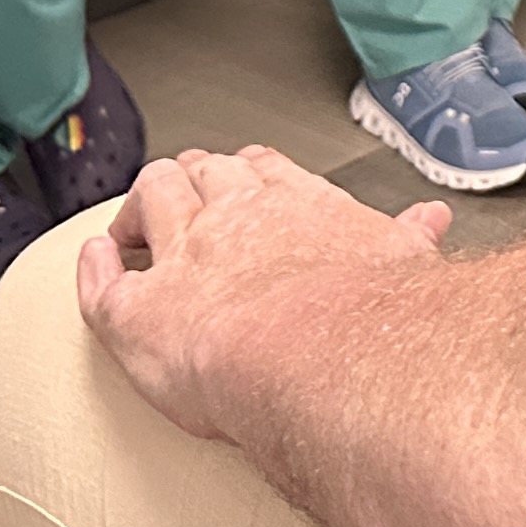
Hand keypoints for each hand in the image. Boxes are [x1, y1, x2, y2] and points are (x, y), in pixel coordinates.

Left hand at [78, 146, 451, 446]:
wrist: (322, 357)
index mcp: (295, 204)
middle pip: (198, 171)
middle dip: (188, 176)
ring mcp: (182, 256)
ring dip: (140, 205)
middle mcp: (233, 215)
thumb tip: (432, 219)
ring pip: (150, 200)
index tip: (240, 176)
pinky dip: (94, 267)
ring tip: (133, 222)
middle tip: (180, 191)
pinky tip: (93, 261)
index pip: (260, 168)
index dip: (243, 171)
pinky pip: (104, 281)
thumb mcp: (404, 263)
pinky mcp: (138, 312)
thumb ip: (410, 236)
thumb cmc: (369, 319)